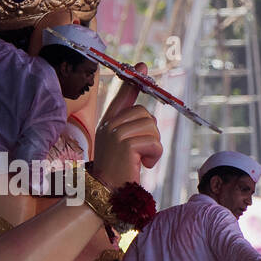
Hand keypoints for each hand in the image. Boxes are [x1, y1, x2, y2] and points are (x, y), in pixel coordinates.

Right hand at [91, 63, 162, 187]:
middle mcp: (110, 124)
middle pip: (146, 115)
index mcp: (109, 123)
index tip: (142, 65)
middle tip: (141, 154)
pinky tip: (142, 166)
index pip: (123, 96)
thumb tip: (146, 115)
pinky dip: (154, 157)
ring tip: (139, 161)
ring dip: (154, 148)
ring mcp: (116, 132)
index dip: (133, 81)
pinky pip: (154, 143)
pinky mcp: (126, 143)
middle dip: (151, 136)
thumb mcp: (123, 146)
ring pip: (152, 129)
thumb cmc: (118, 173)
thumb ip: (132, 128)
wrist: (106, 194)